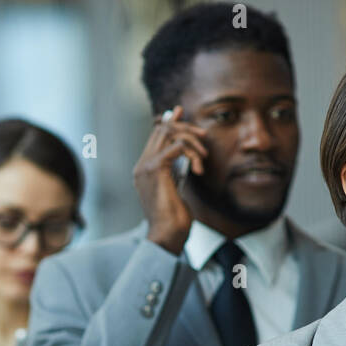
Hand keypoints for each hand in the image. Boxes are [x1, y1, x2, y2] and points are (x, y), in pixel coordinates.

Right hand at [134, 104, 206, 253]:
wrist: (167, 234)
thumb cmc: (174, 219)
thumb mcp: (178, 189)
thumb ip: (179, 170)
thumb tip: (188, 155)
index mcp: (144, 170)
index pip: (155, 137)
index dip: (169, 122)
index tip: (179, 112)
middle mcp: (141, 165)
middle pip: (161, 129)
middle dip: (185, 127)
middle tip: (204, 137)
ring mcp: (145, 166)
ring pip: (169, 133)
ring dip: (191, 140)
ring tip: (203, 158)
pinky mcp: (155, 168)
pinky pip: (176, 146)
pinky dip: (191, 153)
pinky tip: (198, 168)